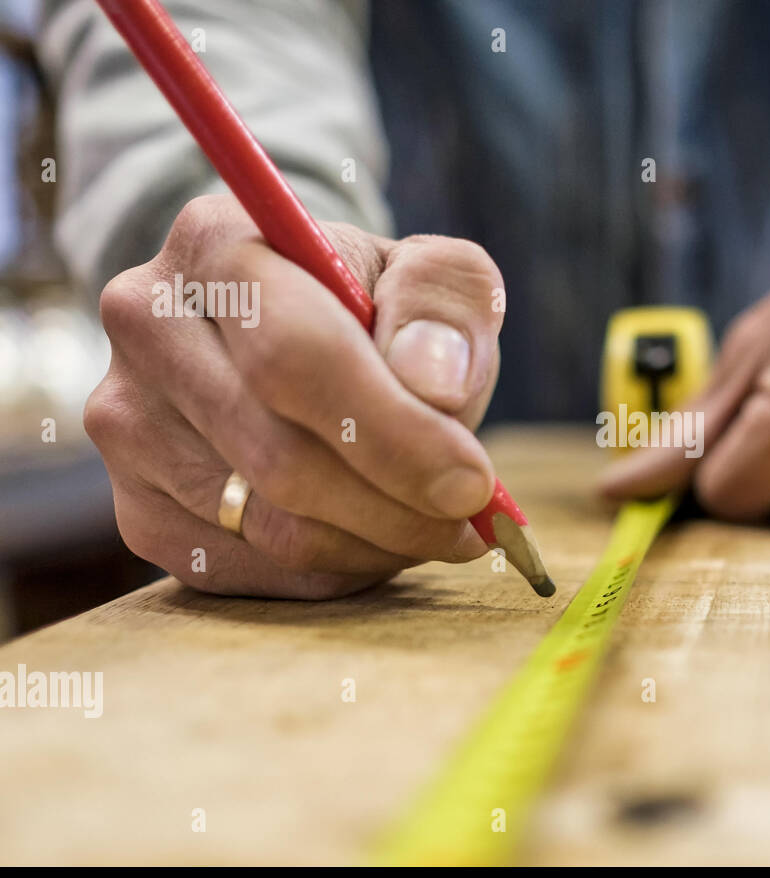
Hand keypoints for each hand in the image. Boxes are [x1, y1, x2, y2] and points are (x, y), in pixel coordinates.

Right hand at [87, 195, 504, 597]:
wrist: (299, 339)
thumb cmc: (380, 308)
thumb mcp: (435, 276)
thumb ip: (446, 306)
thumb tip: (433, 385)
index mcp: (218, 245)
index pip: (295, 357)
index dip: (394, 433)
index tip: (472, 481)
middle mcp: (147, 325)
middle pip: (280, 457)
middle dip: (399, 505)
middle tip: (469, 518)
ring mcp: (126, 423)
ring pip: (270, 528)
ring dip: (376, 543)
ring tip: (432, 521)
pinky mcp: (134, 507)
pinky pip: (249, 570)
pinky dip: (334, 569)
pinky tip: (373, 535)